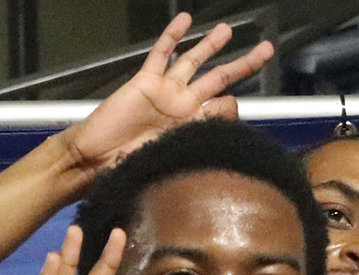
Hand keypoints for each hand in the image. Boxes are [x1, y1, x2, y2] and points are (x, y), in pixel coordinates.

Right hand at [63, 13, 275, 173]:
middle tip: (264, 51)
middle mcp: (183, 108)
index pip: (224, 110)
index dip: (233, 108)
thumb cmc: (124, 169)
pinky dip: (172, 37)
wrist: (94, 162)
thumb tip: (218, 128)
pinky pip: (161, 54)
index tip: (232, 107)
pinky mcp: (145, 82)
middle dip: (244, 64)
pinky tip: (185, 22)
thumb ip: (192, 144)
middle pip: (220, 79)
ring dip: (212, 44)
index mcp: (193, 130)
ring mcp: (165, 92)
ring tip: (227, 30)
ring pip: (194, 62)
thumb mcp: (166, 161)